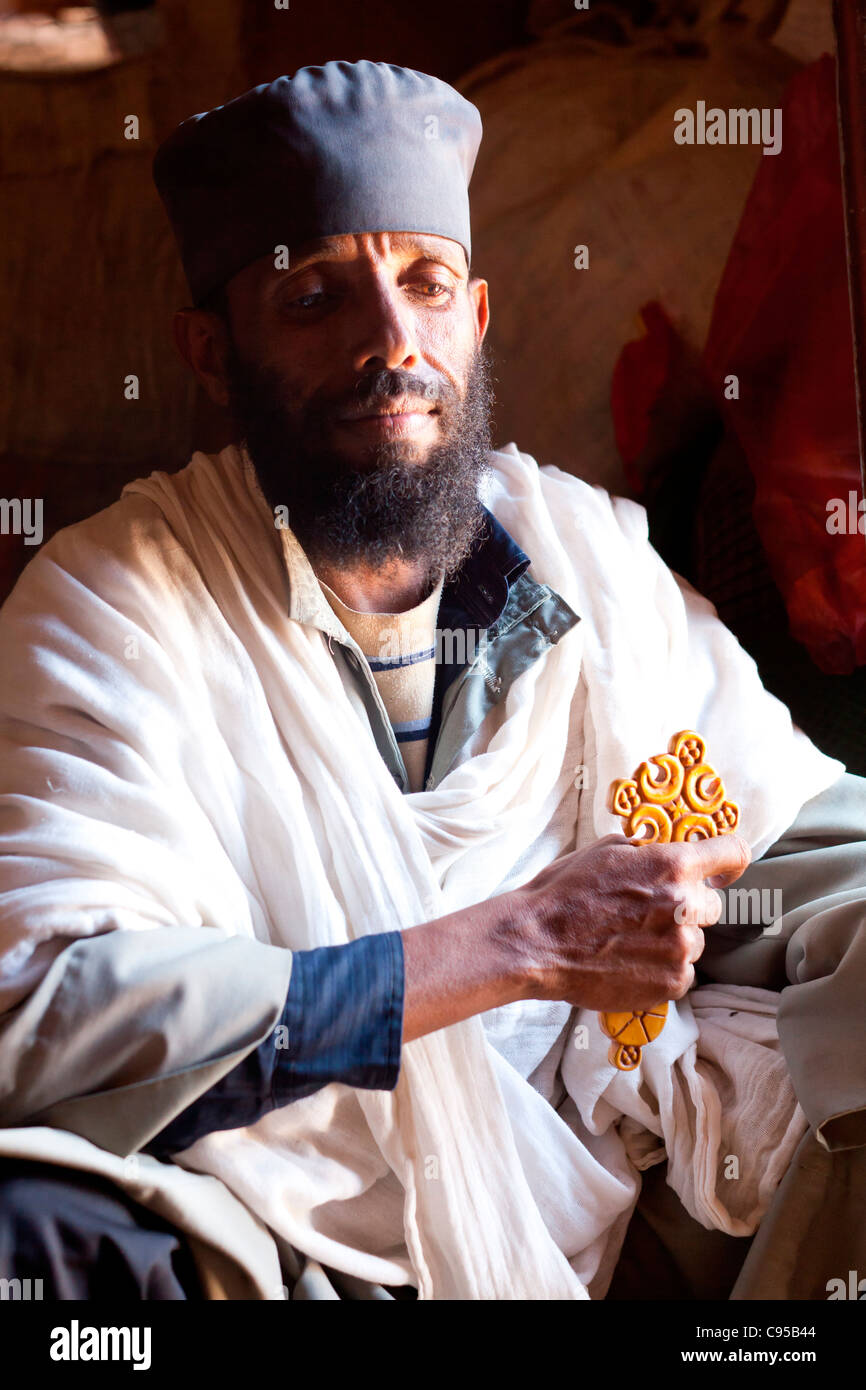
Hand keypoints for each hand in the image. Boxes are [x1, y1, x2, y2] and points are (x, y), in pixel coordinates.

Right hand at [515, 832, 751, 1010]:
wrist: (537, 943)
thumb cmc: (564, 893)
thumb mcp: (605, 851)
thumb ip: (646, 851)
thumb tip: (663, 850)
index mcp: (672, 865)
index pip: (731, 853)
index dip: (730, 860)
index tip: (724, 870)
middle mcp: (685, 905)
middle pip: (713, 905)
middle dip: (688, 907)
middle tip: (651, 913)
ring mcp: (680, 948)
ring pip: (695, 941)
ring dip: (672, 940)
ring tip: (631, 941)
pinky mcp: (672, 982)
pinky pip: (682, 972)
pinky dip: (662, 969)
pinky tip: (630, 962)